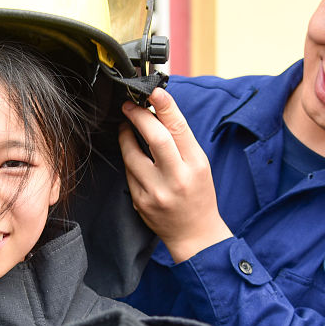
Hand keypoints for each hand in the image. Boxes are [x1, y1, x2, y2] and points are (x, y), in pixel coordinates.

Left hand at [119, 88, 231, 261]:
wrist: (195, 234)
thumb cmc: (198, 194)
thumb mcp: (199, 165)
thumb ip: (181, 141)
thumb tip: (160, 111)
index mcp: (195, 165)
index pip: (179, 129)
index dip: (165, 106)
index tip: (153, 91)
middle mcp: (176, 178)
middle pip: (154, 138)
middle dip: (138, 116)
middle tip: (129, 105)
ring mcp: (156, 191)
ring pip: (132, 155)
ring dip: (125, 136)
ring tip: (126, 127)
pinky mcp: (141, 201)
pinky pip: (128, 173)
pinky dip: (128, 159)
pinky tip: (131, 154)